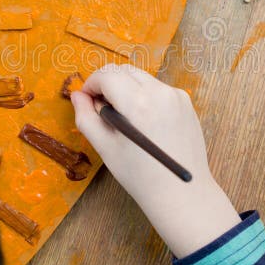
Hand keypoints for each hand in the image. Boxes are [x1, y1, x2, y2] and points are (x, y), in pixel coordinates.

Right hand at [70, 63, 239, 257]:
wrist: (182, 193)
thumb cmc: (141, 176)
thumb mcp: (106, 148)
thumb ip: (86, 118)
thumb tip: (77, 95)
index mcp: (138, 103)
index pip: (107, 75)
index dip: (91, 84)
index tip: (86, 99)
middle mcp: (160, 93)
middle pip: (125, 71)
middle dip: (108, 83)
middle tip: (101, 108)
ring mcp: (176, 96)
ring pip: (142, 78)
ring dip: (127, 88)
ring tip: (123, 118)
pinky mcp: (186, 103)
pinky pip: (159, 89)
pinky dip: (145, 96)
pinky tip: (143, 122)